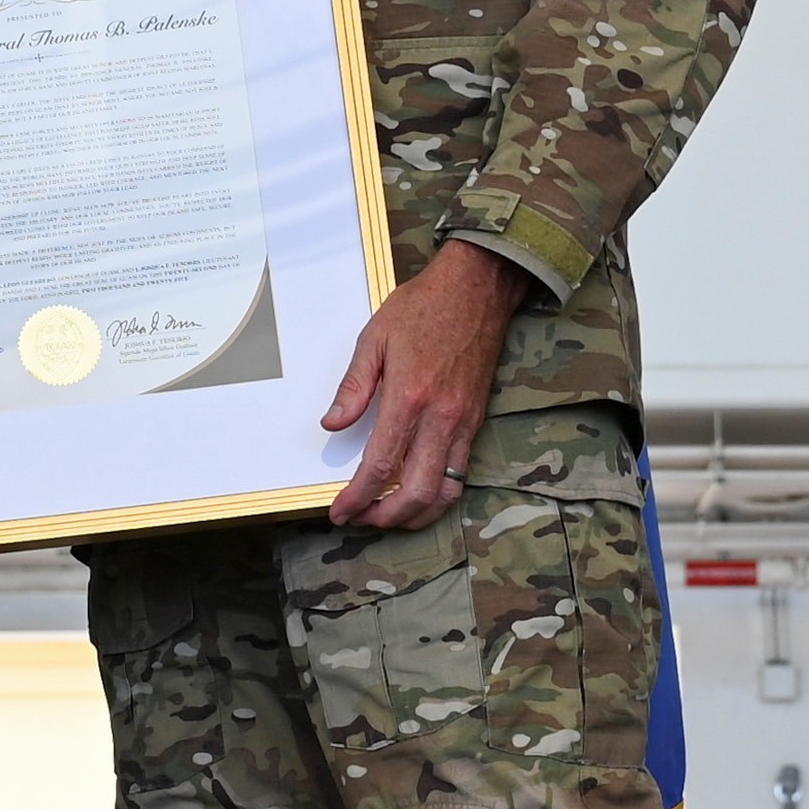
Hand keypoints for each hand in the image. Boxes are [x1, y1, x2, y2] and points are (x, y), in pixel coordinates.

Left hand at [320, 243, 519, 530]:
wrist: (476, 289)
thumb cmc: (424, 307)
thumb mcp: (374, 338)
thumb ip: (353, 387)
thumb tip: (332, 425)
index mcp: (409, 398)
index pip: (379, 467)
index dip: (356, 498)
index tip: (340, 513)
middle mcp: (440, 418)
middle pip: (415, 492)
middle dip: (385, 517)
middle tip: (361, 520)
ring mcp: (463, 423)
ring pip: (444, 492)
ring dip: (415, 514)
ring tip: (388, 515)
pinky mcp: (476, 421)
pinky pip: (460, 473)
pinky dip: (438, 494)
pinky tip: (417, 494)